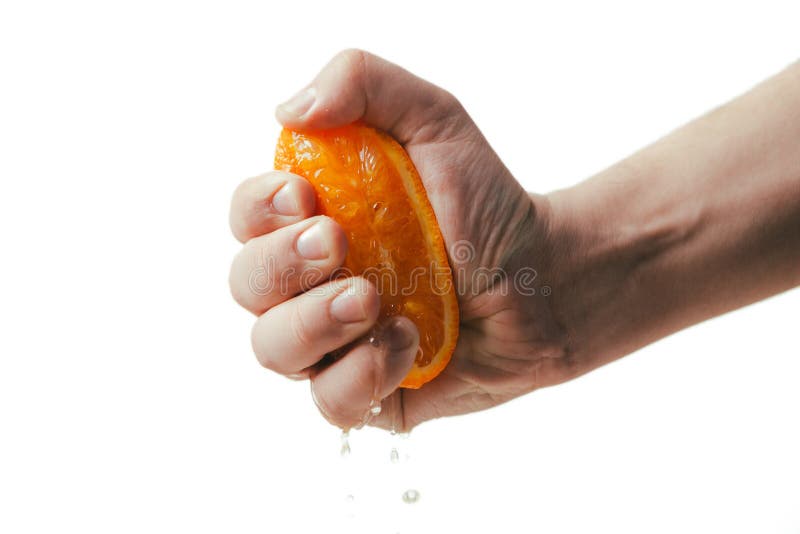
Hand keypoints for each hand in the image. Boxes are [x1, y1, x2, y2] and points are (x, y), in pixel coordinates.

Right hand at [229, 50, 571, 430]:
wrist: (543, 281)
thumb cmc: (486, 204)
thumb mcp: (437, 123)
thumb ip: (365, 85)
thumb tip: (288, 110)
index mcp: (313, 222)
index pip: (247, 218)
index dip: (257, 210)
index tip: (305, 197)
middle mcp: (311, 284)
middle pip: (247, 286)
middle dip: (282, 266)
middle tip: (339, 244)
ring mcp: (335, 342)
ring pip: (274, 350)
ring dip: (317, 323)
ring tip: (375, 299)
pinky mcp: (366, 391)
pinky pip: (330, 402)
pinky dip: (363, 374)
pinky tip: (411, 344)